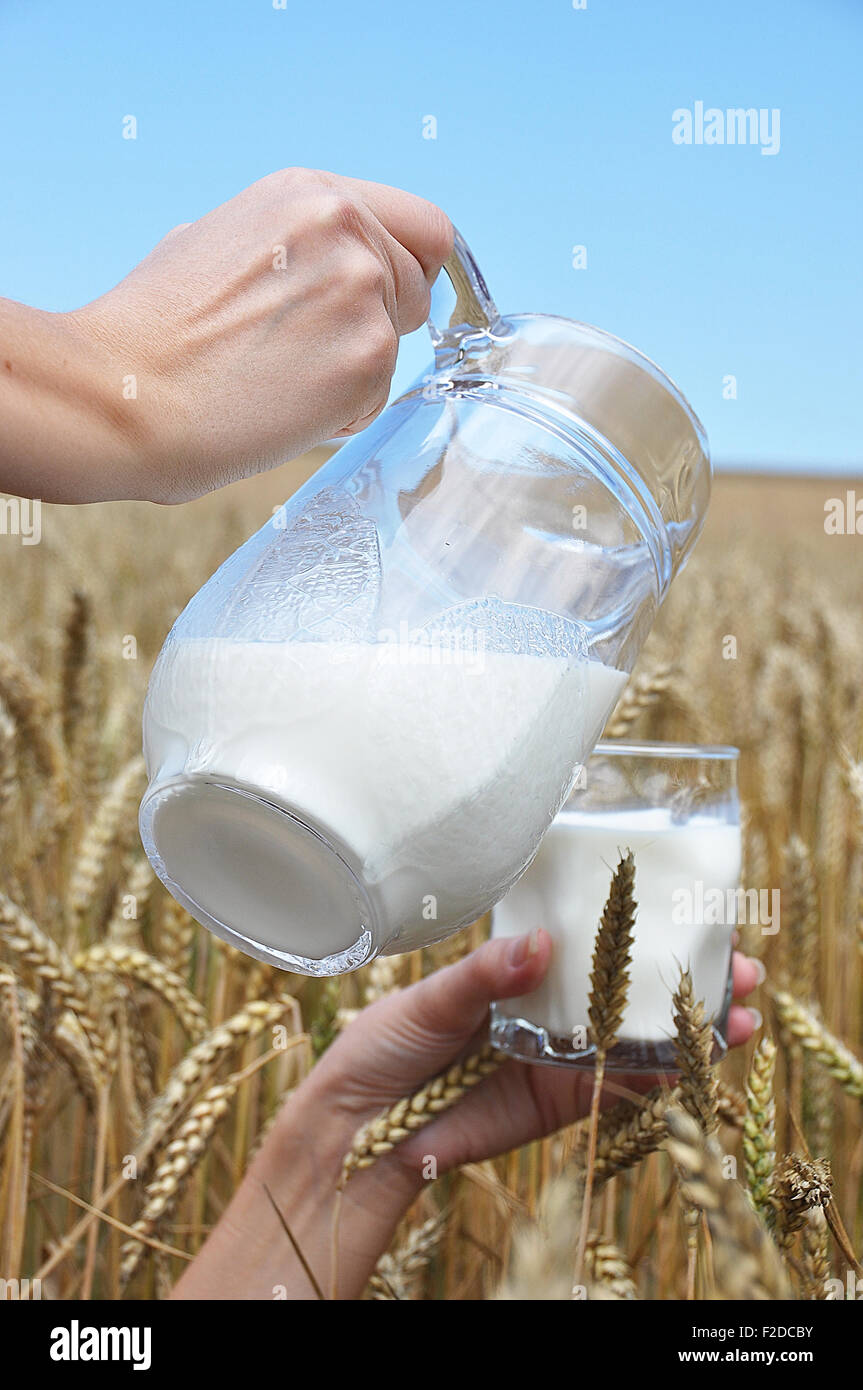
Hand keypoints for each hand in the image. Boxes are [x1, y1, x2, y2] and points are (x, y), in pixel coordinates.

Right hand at [0, 170, 451, 503]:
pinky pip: (377, 398)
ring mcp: (363, 293)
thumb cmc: (152, 333)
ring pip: (396, 346)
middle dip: (378, 323)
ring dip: (354, 373)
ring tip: (276, 381)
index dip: (408, 267)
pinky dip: (339, 414)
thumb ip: (287, 245)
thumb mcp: (212, 241)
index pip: (423, 226)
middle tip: (304, 352)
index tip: (384, 297)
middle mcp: (347, 229)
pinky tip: (277, 410)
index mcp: (311, 193)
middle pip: (418, 287)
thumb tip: (315, 264)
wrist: (125, 393)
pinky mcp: (368, 360)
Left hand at [312, 931, 762, 1181]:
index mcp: (524, 967)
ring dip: (692, 1029)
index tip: (698, 909)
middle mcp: (551, 1006)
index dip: (648, 925)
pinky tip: (699, 1065)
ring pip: (639, 1038)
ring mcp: (560, 1055)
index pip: (595, 938)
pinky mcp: (558, 1104)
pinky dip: (660, 1080)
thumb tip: (542, 942)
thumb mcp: (432, 996)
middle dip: (690, 977)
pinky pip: (617, 1090)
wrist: (361, 1122)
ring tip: (742, 1018)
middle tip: (740, 967)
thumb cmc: (387, 1042)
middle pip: (633, 987)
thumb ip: (487, 974)